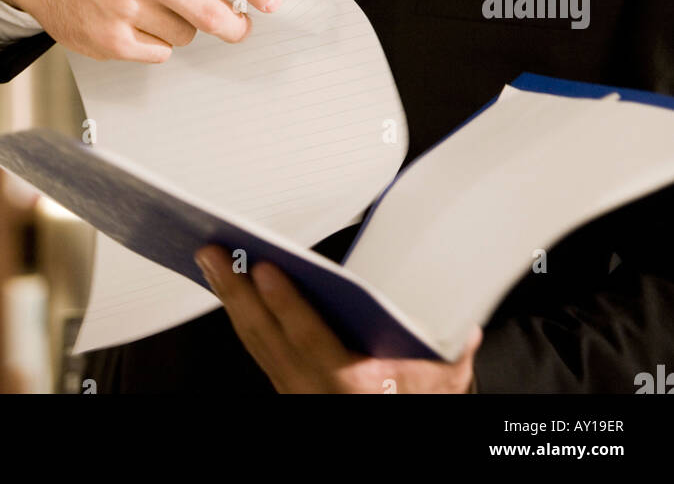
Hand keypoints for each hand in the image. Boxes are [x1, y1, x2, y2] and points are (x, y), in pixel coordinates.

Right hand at [0, 0, 280, 62]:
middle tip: (239, 25)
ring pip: (186, 35)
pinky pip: (159, 53)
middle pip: (215, 15)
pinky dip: (155, 43)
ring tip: (154, 6)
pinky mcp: (110, 41)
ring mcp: (126, 9)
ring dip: (181, 26)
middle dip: (235, 25)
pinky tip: (134, 21)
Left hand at [194, 245, 482, 393]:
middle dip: (235, 292)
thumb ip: (450, 354)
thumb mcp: (441, 381)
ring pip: (254, 345)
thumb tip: (467, 328)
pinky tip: (229, 290)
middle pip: (266, 339)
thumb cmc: (414, 400)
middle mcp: (315, 392)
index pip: (310, 340)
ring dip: (229, 300)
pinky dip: (241, 317)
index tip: (266, 269)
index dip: (286, 304)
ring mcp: (295, 391)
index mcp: (351, 385)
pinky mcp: (287, 386)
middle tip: (213, 251)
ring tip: (211, 260)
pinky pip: (257, 351)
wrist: (396, 427)